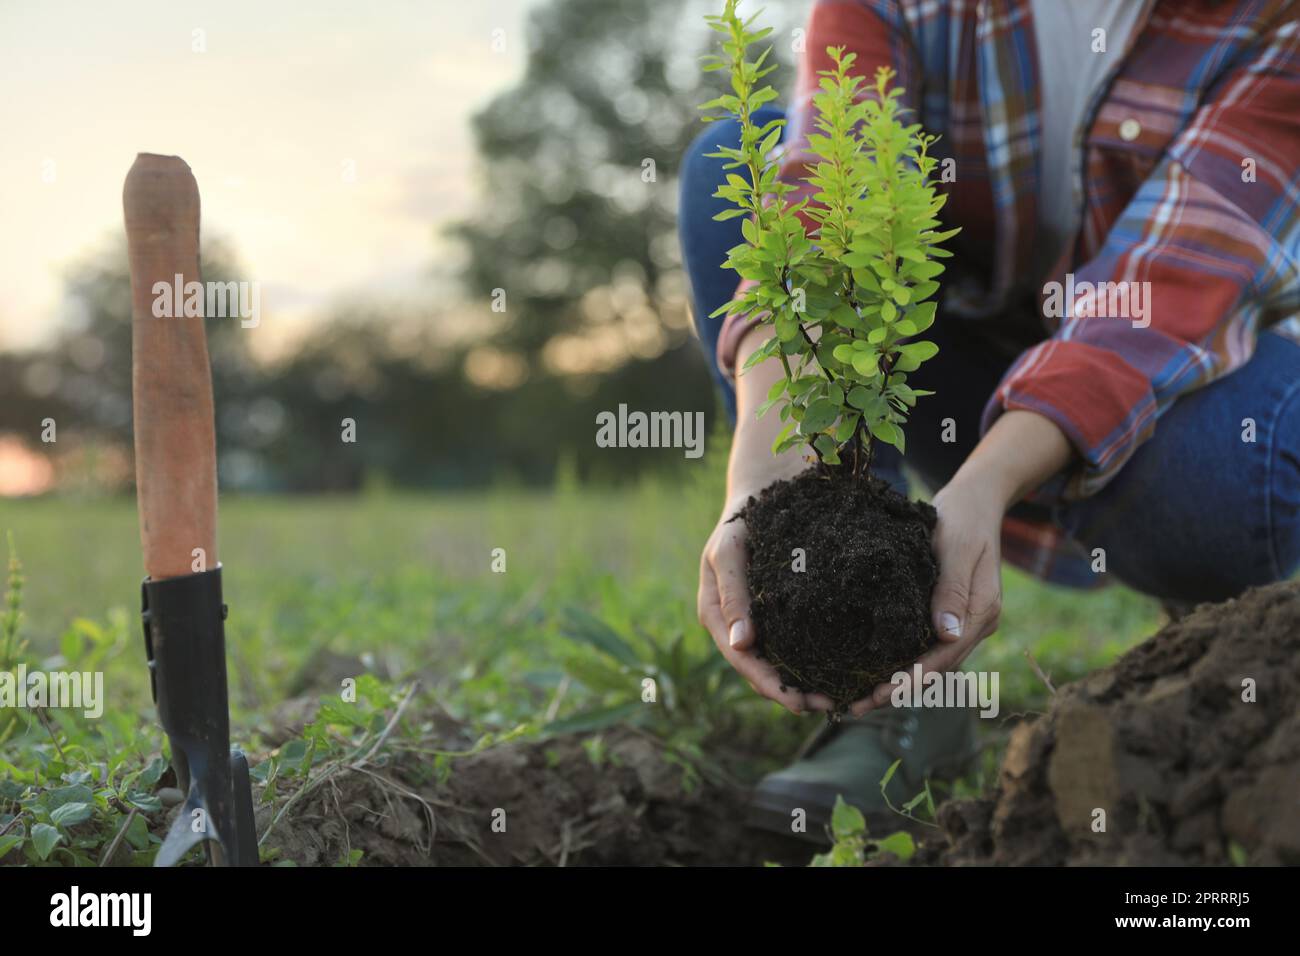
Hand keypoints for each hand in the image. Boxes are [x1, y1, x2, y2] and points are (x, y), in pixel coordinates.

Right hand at [698, 494, 836, 714]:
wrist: (763, 493)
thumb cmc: (740, 522)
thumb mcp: (728, 552)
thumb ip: (732, 594)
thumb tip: (740, 644)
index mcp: (716, 615)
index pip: (741, 660)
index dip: (768, 685)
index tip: (798, 703)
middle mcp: (736, 625)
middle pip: (761, 670)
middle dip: (792, 693)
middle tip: (830, 707)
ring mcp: (759, 621)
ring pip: (779, 662)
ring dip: (806, 683)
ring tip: (840, 698)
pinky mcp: (782, 613)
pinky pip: (796, 643)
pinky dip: (815, 660)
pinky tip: (841, 669)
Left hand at [845, 409, 1073, 715]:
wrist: (974, 501)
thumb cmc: (963, 519)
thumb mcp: (957, 548)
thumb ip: (952, 588)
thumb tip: (946, 634)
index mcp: (980, 613)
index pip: (944, 657)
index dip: (912, 679)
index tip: (881, 694)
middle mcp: (972, 625)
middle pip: (934, 668)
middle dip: (897, 690)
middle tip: (856, 707)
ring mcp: (959, 621)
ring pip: (926, 662)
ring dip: (895, 681)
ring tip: (856, 700)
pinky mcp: (944, 613)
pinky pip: (920, 645)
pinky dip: (897, 660)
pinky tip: (867, 669)